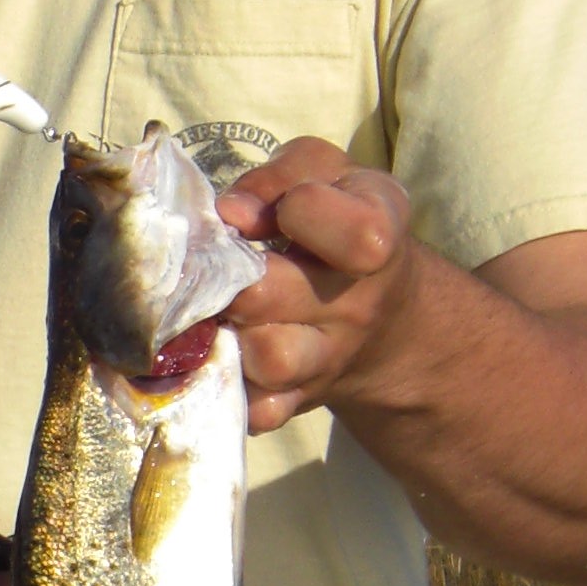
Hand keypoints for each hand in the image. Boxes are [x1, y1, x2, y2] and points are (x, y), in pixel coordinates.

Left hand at [215, 136, 420, 433]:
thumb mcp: (325, 177)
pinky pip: (258, 408)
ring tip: (210, 310)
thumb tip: (231, 212)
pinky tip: (216, 356)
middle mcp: (357, 303)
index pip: (355, 234)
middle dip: (226, 276)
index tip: (249, 211)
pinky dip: (227, 387)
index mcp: (374, 234)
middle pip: (271, 295)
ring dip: (224, 334)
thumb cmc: (337, 223)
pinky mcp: (297, 400)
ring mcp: (329, 358)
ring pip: (268, 360)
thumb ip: (280, 177)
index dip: (292, 210)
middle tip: (205, 265)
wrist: (381, 316)